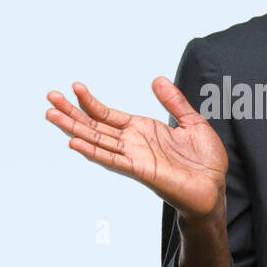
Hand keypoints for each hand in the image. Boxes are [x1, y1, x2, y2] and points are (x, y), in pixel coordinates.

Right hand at [45, 78, 228, 219]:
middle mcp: (133, 143)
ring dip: (74, 129)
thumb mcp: (191, 122)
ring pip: (97, 141)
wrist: (216, 187)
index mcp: (142, 130)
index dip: (90, 102)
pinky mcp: (141, 170)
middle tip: (50, 97)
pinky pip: (112, 160)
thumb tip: (157, 80)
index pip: (108, 115)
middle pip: (95, 126)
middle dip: (72, 113)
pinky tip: (74, 143)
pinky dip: (93, 152)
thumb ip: (173, 102)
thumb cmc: (205, 160)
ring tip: (52, 115)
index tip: (74, 87)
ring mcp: (134, 157)